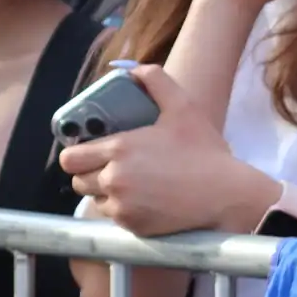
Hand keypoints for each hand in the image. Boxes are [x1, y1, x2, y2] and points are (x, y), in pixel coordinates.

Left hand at [60, 66, 274, 236]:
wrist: (225, 195)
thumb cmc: (204, 151)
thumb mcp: (184, 107)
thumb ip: (156, 82)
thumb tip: (132, 70)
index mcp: (119, 149)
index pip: (71, 157)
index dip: (77, 153)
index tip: (91, 151)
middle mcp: (113, 179)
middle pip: (77, 180)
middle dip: (90, 173)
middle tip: (112, 167)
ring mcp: (120, 206)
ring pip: (95, 199)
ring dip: (106, 192)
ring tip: (131, 184)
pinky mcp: (130, 226)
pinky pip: (113, 216)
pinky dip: (123, 208)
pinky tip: (146, 199)